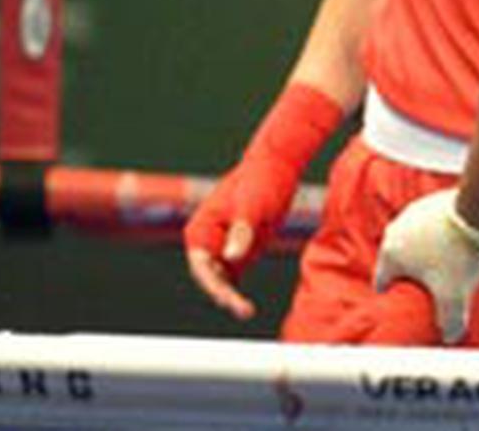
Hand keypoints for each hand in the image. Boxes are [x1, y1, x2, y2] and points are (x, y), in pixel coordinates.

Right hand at [183, 83, 344, 319]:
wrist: (278, 167)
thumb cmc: (261, 182)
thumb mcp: (253, 207)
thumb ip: (242, 234)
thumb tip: (231, 259)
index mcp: (200, 231)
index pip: (202, 266)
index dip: (213, 285)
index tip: (227, 298)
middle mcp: (207, 243)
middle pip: (211, 277)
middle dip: (223, 295)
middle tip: (243, 310)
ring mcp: (223, 248)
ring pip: (222, 281)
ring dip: (231, 297)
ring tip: (246, 312)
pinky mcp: (240, 251)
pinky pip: (235, 277)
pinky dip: (238, 291)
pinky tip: (246, 307)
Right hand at [373, 188, 478, 343]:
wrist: (478, 209)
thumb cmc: (460, 254)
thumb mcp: (455, 295)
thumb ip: (449, 322)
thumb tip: (449, 337)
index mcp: (390, 254)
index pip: (382, 281)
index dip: (394, 295)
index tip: (406, 301)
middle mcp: (395, 231)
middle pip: (399, 260)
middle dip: (412, 273)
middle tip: (430, 284)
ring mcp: (412, 213)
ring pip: (414, 240)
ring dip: (426, 251)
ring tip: (446, 262)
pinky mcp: (430, 201)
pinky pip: (431, 224)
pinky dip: (440, 233)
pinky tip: (455, 242)